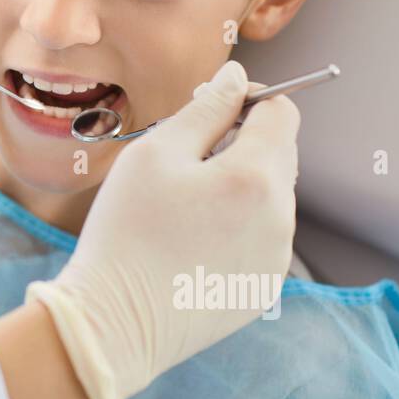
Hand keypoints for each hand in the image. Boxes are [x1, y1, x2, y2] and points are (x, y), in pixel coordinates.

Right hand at [23, 60, 299, 398]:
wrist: (114, 322)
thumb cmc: (127, 232)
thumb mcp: (156, 153)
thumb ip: (205, 108)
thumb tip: (236, 76)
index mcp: (257, 177)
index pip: (283, 112)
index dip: (250, 100)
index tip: (212, 110)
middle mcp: (281, 218)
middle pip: (280, 154)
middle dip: (242, 144)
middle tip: (185, 161)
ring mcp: (276, 258)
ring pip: (270, 197)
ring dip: (238, 187)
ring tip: (182, 208)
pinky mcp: (262, 287)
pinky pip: (261, 237)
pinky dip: (235, 227)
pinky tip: (189, 241)